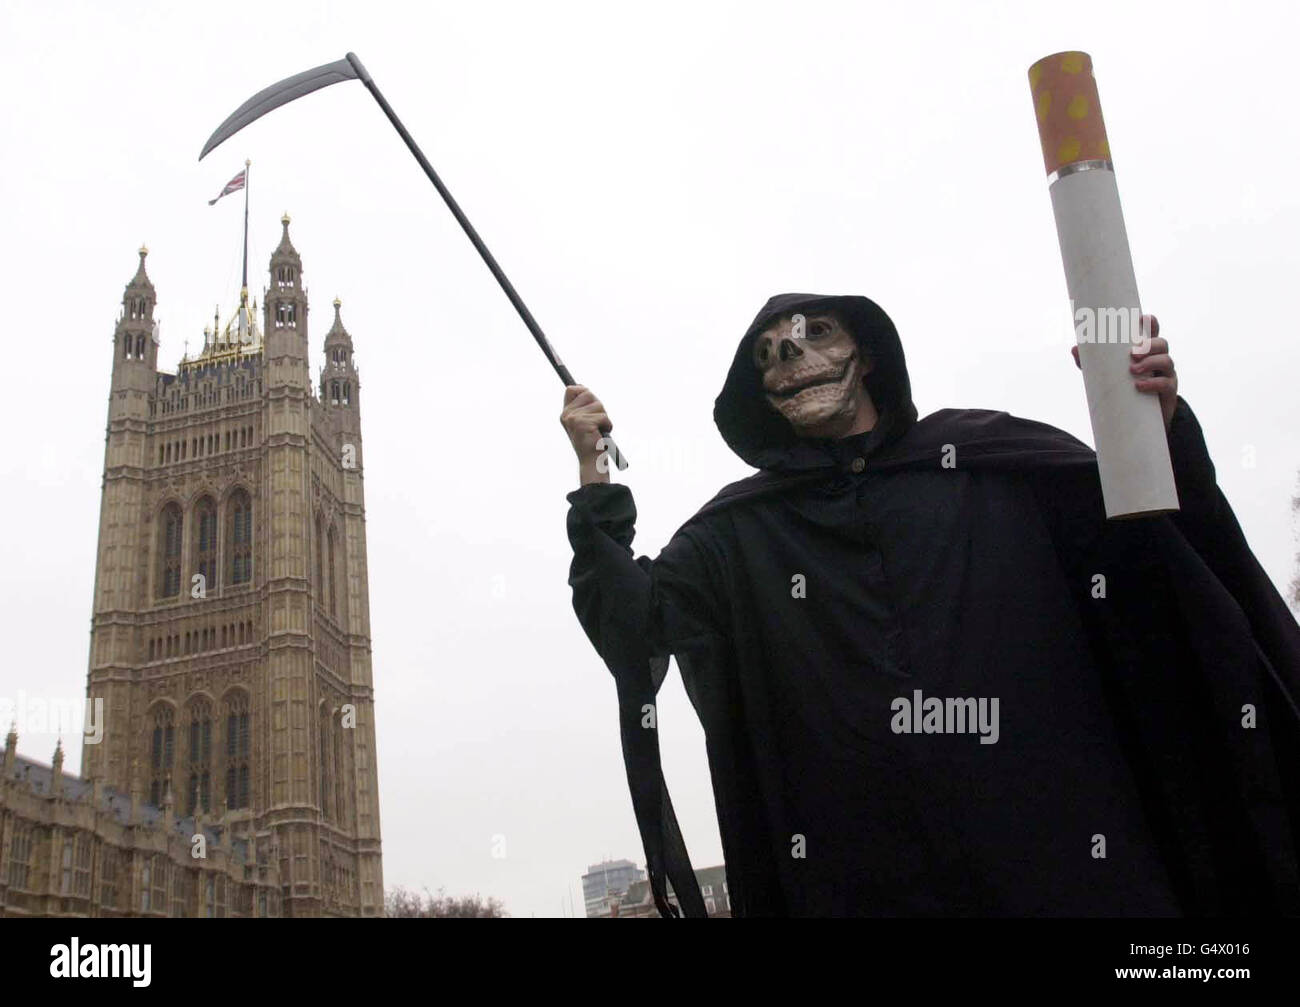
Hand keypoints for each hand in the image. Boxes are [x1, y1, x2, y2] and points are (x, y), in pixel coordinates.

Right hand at [560, 385, 612, 484]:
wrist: (591, 462)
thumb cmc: (591, 442)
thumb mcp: (583, 422)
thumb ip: (582, 406)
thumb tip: (582, 386)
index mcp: (565, 414)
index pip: (571, 390)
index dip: (582, 390)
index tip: (590, 401)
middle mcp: (567, 415)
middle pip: (587, 393)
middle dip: (598, 406)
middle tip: (597, 421)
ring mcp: (574, 419)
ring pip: (598, 405)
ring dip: (604, 418)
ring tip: (598, 430)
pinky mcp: (584, 424)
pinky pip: (604, 417)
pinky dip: (607, 425)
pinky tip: (600, 434)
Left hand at [1071, 313, 1177, 430]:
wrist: (1139, 415)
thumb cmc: (1123, 387)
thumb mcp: (1106, 374)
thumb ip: (1090, 362)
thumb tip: (1074, 349)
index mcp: (1147, 351)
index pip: (1153, 332)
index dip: (1151, 323)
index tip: (1142, 318)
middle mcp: (1159, 359)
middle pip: (1162, 344)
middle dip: (1149, 345)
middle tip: (1131, 353)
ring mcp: (1166, 374)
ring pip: (1166, 360)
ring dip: (1151, 362)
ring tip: (1133, 369)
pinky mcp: (1168, 391)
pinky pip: (1166, 383)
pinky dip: (1153, 383)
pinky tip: (1139, 386)